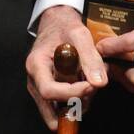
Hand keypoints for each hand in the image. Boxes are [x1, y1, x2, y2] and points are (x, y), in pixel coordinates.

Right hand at [25, 4, 107, 130]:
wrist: (57, 23)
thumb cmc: (64, 26)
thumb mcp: (79, 34)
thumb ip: (90, 57)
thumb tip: (99, 83)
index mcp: (36, 65)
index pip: (49, 91)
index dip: (71, 93)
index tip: (91, 85)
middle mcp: (34, 80)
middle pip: (51, 107)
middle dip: (76, 104)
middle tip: (92, 88)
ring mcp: (40, 87)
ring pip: (59, 110)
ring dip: (79, 103)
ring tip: (92, 82)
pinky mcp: (50, 90)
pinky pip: (63, 105)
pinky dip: (78, 100)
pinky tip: (87, 85)